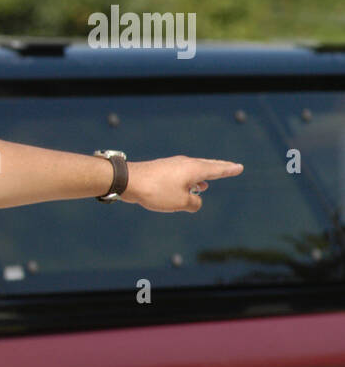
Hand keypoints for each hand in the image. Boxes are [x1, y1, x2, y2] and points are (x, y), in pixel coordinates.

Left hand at [120, 156, 243, 211]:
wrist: (128, 180)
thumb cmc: (156, 190)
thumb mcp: (180, 202)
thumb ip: (194, 202)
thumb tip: (195, 200)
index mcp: (194, 169)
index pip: (217, 169)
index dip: (229, 170)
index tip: (239, 167)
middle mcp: (185, 163)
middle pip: (206, 165)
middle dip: (218, 168)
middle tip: (230, 166)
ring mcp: (172, 165)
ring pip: (192, 170)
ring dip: (201, 176)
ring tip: (207, 184)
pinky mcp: (161, 170)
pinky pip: (180, 174)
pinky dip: (187, 180)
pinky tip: (183, 187)